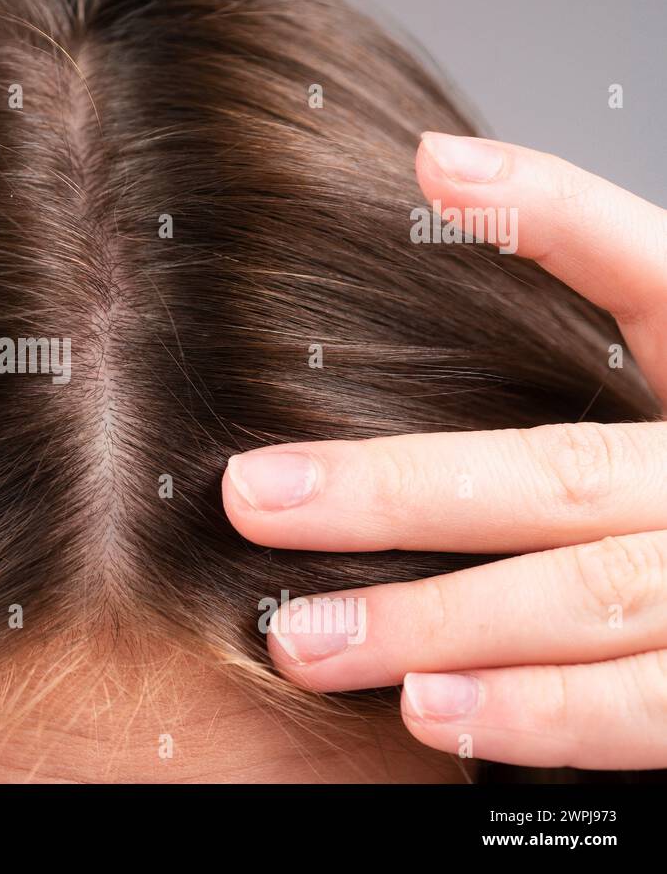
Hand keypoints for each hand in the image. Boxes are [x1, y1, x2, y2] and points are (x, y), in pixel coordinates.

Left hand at [224, 134, 666, 769]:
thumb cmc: (660, 502)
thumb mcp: (637, 405)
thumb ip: (571, 338)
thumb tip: (437, 171)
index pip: (652, 276)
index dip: (558, 213)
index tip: (432, 164)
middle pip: (566, 471)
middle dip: (400, 492)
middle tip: (250, 498)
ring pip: (592, 595)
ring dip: (440, 619)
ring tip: (304, 638)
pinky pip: (644, 707)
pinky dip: (538, 711)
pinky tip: (430, 708)